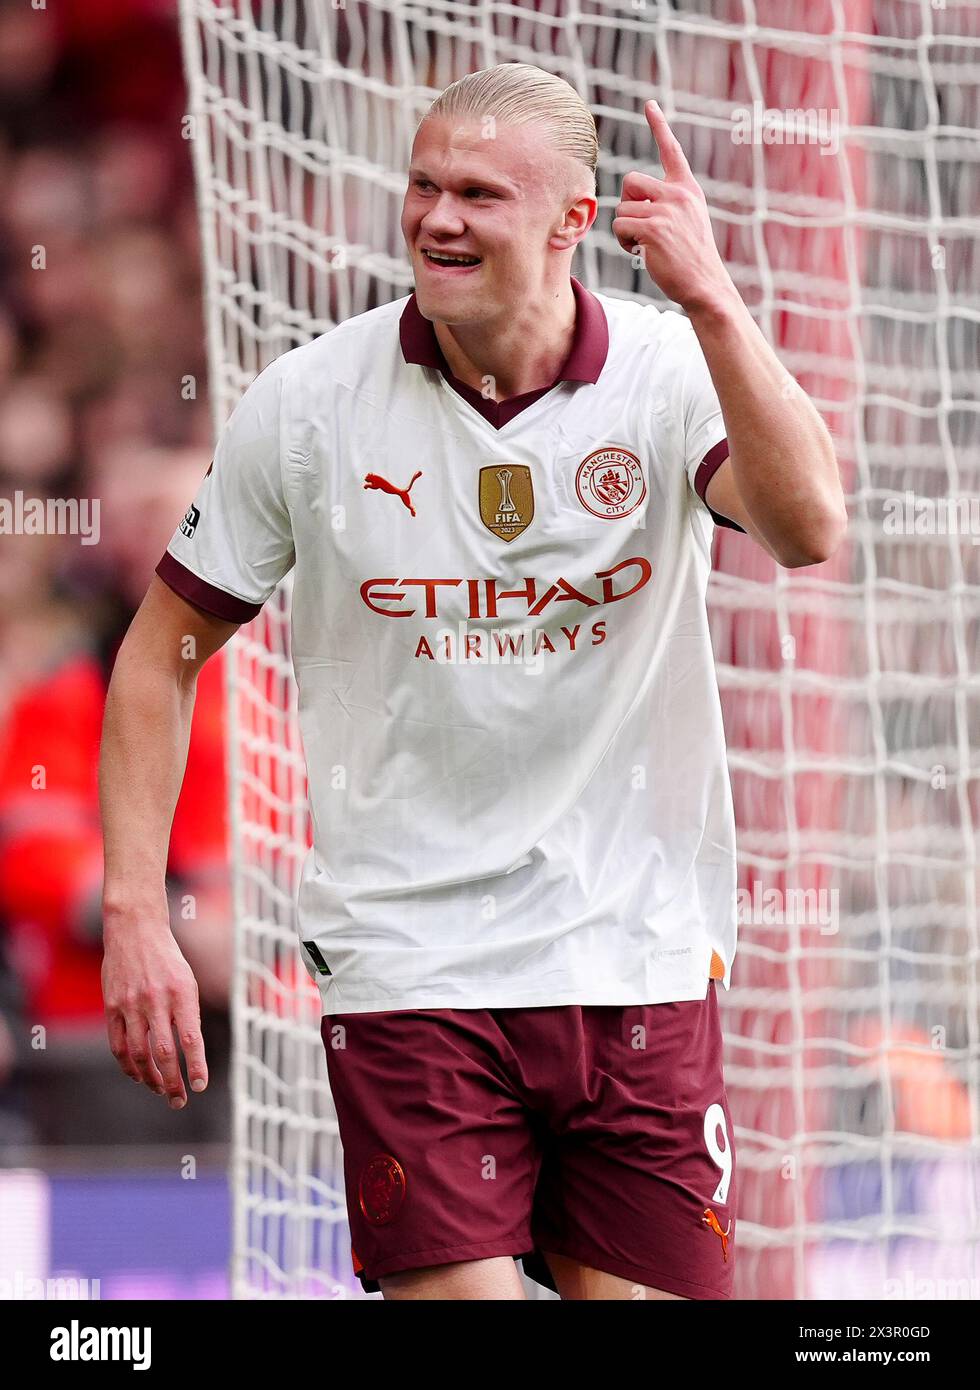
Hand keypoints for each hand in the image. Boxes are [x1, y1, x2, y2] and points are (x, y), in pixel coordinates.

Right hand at [102, 906, 207, 1108]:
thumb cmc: (168, 961)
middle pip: (164, 1053)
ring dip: (150, 1078)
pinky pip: (117, 1045)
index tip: (200, 1085)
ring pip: (138, 1054)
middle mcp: (156, 1000)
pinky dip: (128, 1066)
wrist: (135, 931)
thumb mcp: (188, 982)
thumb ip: (188, 1016)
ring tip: (161, 1090)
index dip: (196, 1065)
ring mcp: (131, 1004)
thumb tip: (190, 1055)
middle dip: (172, 1083)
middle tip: (179, 1100)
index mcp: (182, 993)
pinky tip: (138, 1075)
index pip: (191, 1038)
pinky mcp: (111, 1007)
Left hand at [612, 100, 733, 312]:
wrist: (705, 285)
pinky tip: (641, 253)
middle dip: (627, 204)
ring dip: (625, 229)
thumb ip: (667, 204)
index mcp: (687, 189)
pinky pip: (620, 227)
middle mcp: (678, 194)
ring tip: (644, 245)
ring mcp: (666, 210)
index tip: (650, 104)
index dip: (659, 125)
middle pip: (630, 181)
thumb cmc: (691, 259)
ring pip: (622, 208)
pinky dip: (624, 243)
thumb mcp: (687, 222)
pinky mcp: (654, 229)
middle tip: (640, 226)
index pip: (671, 150)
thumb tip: (632, 202)